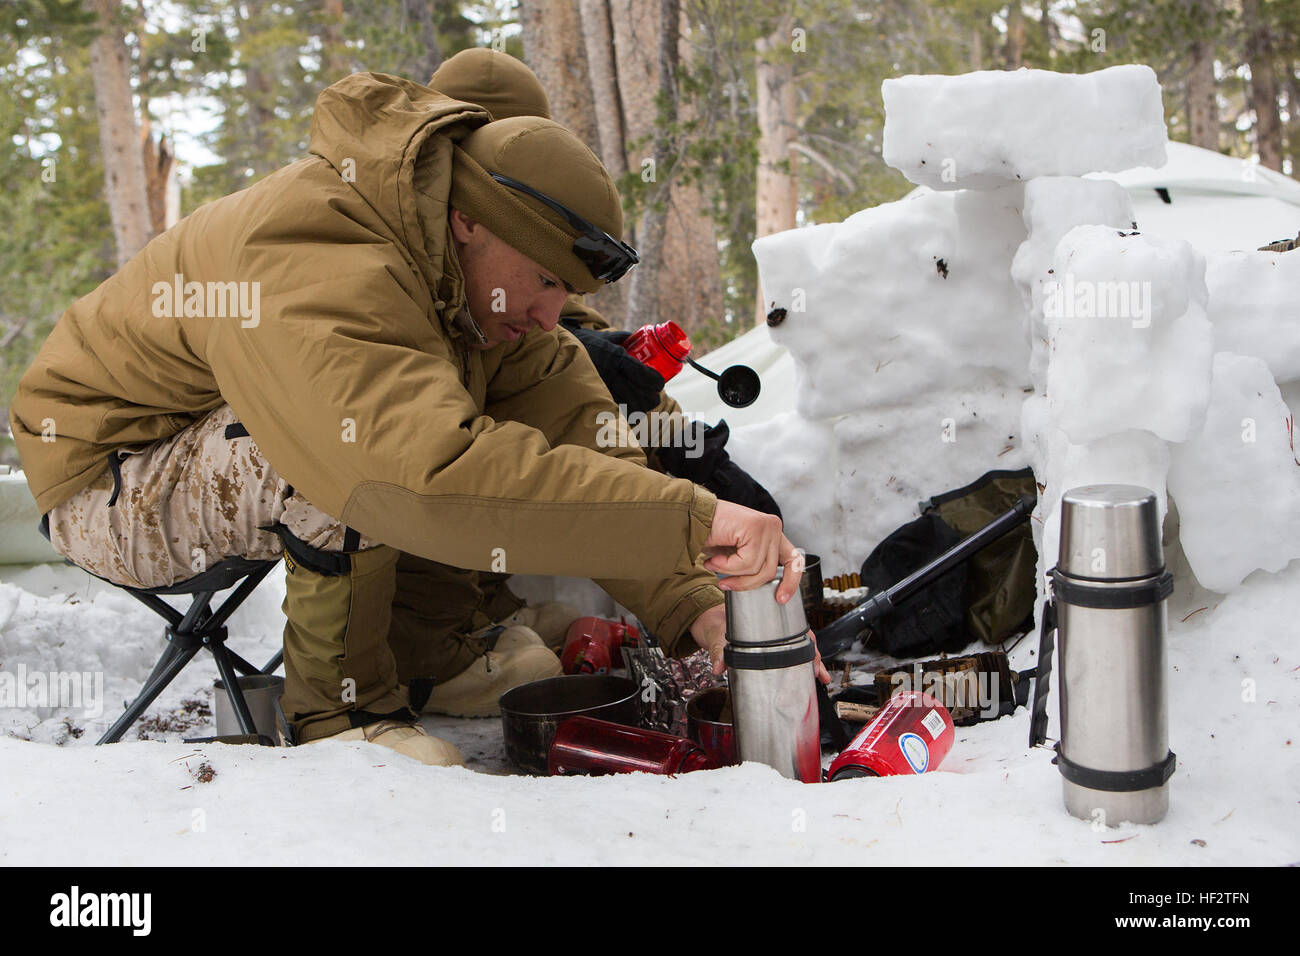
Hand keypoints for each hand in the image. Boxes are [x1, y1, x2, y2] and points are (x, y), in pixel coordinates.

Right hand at [560, 321, 665, 414]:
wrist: (558, 354)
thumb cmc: (584, 344)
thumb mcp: (605, 337)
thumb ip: (623, 337)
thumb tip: (637, 337)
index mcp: (616, 358)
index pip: (644, 374)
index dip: (656, 381)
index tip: (660, 383)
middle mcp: (611, 375)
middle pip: (640, 394)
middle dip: (652, 398)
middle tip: (654, 396)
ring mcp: (602, 389)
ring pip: (630, 407)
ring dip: (641, 407)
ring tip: (644, 404)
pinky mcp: (594, 399)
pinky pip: (615, 413)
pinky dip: (626, 415)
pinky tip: (630, 412)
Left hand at [689, 602, 830, 683]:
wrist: (706, 619)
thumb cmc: (714, 621)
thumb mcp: (715, 634)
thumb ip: (717, 651)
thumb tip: (719, 667)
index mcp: (765, 617)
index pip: (794, 629)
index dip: (807, 643)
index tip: (813, 658)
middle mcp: (772, 626)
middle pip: (800, 640)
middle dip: (813, 657)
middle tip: (820, 674)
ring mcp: (770, 636)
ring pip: (796, 648)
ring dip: (808, 662)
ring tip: (819, 678)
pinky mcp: (764, 647)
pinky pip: (785, 654)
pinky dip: (795, 664)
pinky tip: (803, 675)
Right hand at [702, 500, 801, 604]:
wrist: (691, 518)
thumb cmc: (711, 535)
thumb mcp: (738, 556)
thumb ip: (754, 565)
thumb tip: (763, 588)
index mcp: (772, 534)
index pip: (793, 560)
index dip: (791, 582)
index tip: (781, 599)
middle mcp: (773, 528)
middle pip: (770, 571)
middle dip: (746, 583)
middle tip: (726, 584)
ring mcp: (766, 526)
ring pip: (757, 569)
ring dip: (731, 572)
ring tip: (714, 564)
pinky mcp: (756, 527)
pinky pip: (747, 562)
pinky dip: (727, 565)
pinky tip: (715, 558)